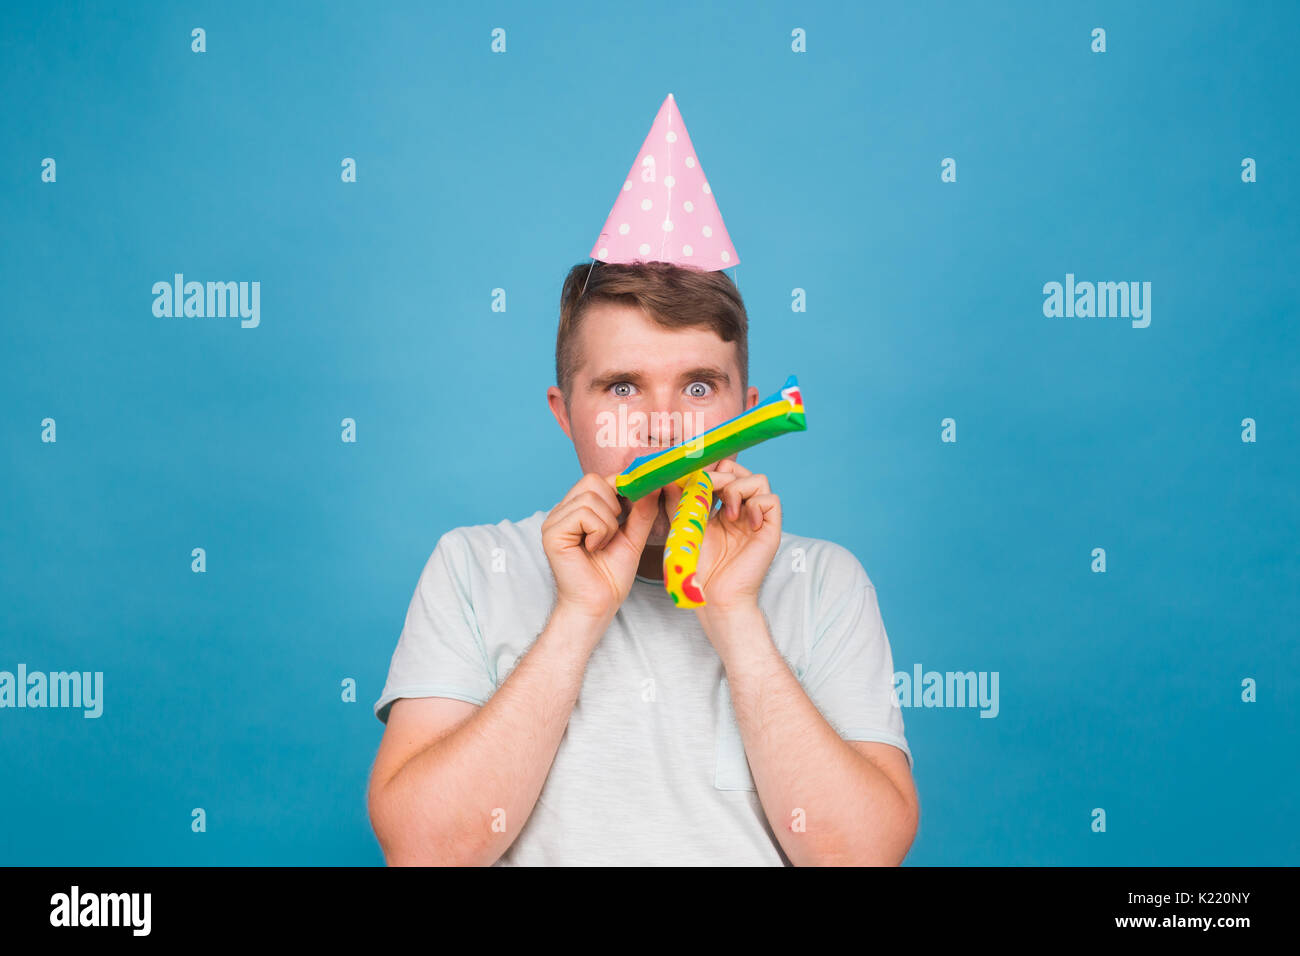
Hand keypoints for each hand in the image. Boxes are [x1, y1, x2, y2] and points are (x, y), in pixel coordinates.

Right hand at [541, 472, 661, 624]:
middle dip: (614, 505)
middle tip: (612, 533)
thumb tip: (654, 482)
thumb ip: (642, 510)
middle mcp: (563, 511)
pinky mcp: (552, 533)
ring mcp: (554, 520)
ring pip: (590, 497)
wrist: (598, 605)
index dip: (621, 487)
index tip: (636, 502)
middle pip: (593, 480)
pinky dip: (598, 532)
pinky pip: (583, 514)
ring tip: (601, 545)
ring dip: (607, 524)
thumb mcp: (633, 536)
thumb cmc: (611, 576)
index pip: (600, 479)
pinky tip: (592, 549)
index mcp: (578, 509)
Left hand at [665, 458, 781, 615]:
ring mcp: (755, 518)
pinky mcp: (769, 529)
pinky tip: (745, 523)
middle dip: (722, 474)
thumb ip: (679, 502)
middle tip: (708, 491)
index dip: (710, 469)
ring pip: (758, 479)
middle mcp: (740, 510)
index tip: (693, 477)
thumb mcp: (684, 527)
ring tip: (726, 513)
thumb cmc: (698, 568)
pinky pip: (771, 499)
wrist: (713, 595)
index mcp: (720, 509)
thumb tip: (670, 476)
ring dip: (738, 489)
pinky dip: (756, 504)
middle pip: (740, 470)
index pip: (722, 473)